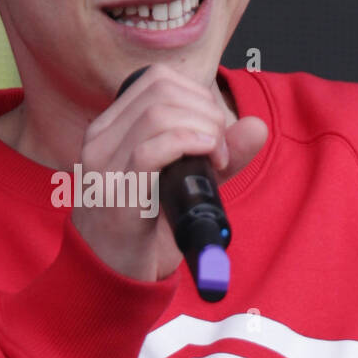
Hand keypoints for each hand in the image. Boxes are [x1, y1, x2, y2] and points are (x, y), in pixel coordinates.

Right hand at [70, 64, 267, 281]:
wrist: (112, 277)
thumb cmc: (144, 228)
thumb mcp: (184, 182)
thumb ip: (219, 153)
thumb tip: (257, 127)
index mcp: (110, 129)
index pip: (156, 80)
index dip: (198, 95)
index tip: (215, 130)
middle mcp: (100, 140)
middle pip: (161, 90)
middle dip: (206, 111)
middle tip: (221, 149)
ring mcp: (103, 166)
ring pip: (159, 114)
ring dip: (204, 129)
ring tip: (217, 160)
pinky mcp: (116, 195)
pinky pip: (152, 149)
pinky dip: (190, 144)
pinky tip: (209, 159)